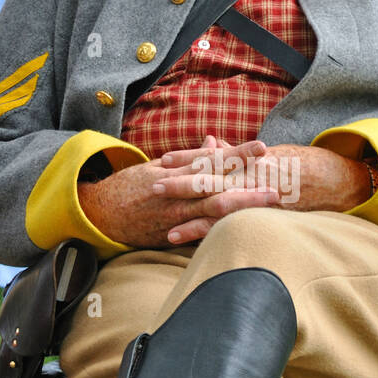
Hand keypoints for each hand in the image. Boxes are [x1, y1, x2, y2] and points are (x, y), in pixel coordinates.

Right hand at [78, 135, 280, 247]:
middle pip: (218, 185)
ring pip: (212, 210)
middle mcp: (177, 192)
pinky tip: (239, 233)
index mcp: (176, 171)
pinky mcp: (171, 235)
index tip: (262, 147)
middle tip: (277, 181)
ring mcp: (175, 215)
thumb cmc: (133, 186)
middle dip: (248, 183)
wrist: (101, 212)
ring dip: (241, 207)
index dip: (237, 154)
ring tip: (267, 204)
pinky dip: (218, 232)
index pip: (212, 160)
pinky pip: (197, 234)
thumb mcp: (159, 166)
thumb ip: (190, 157)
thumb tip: (215, 143)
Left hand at [151, 139, 373, 242]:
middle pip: (212, 181)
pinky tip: (202, 251)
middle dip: (182, 185)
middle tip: (154, 186)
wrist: (336, 182)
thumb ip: (235, 152)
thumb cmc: (298, 167)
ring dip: (194, 222)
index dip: (187, 158)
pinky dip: (218, 239)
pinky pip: (239, 231)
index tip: (163, 160)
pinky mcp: (268, 220)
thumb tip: (210, 141)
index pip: (213, 157)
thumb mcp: (266, 154)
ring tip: (167, 232)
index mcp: (251, 161)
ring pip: (222, 211)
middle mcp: (254, 180)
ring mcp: (261, 201)